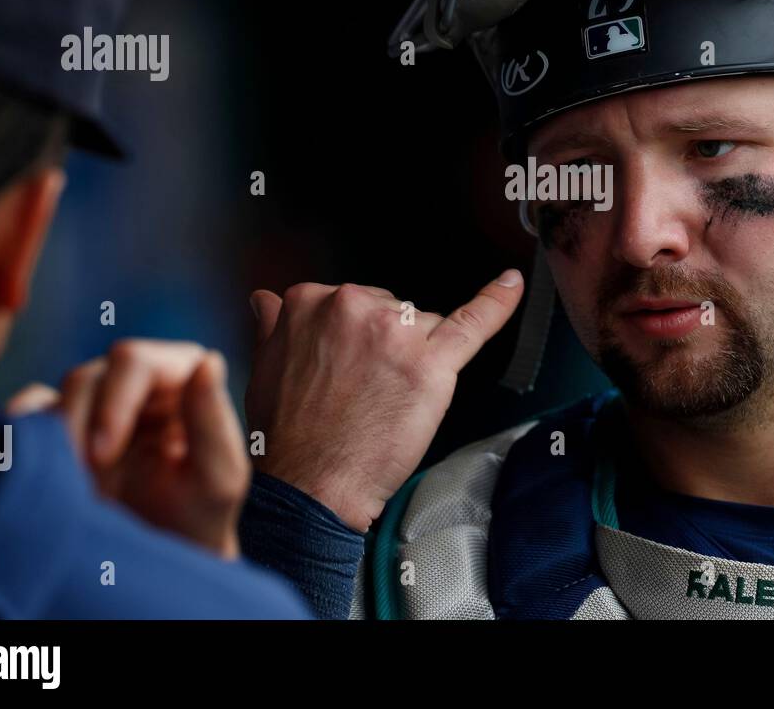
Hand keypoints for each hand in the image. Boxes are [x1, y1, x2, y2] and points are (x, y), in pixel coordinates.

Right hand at [9, 339, 249, 558]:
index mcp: (181, 378)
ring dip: (55, 441)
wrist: (159, 559)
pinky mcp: (62, 425)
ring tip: (71, 486)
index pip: (135, 361)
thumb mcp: (217, 479)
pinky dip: (23, 438)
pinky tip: (33, 472)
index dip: (113, 401)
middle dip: (77, 426)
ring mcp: (97, 402)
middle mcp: (136, 381)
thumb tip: (209, 361)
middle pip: (87, 376)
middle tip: (82, 478)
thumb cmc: (200, 517)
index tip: (102, 455)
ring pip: (55, 396)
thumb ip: (213, 421)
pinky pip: (28, 412)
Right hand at [244, 270, 524, 531]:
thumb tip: (268, 299)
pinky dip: (497, 302)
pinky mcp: (431, 361)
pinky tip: (511, 284)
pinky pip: (473, 322)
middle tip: (364, 391)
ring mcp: (395, 331)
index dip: (356, 339)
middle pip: (392, 310)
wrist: (312, 487)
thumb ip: (273, 324)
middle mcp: (353, 306)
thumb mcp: (262, 367)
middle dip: (387, 346)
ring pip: (423, 325)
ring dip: (415, 356)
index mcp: (310, 301)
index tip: (348, 365)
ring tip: (386, 399)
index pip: (354, 302)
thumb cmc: (289, 438)